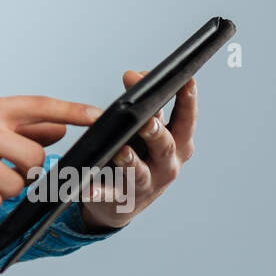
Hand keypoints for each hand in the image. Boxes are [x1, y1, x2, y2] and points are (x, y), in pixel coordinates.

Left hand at [77, 70, 197, 231]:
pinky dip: (98, 191)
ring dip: (130, 161)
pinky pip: (108, 194)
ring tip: (120, 152)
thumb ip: (145, 103)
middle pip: (164, 146)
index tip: (185, 81)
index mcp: (178, 144)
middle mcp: (167, 164)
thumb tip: (135, 74)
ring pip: (139, 172)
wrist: (129, 201)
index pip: (186, 119)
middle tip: (147, 122)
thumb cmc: (141, 152)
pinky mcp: (120, 198)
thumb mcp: (148, 129)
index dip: (187, 100)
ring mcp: (145, 183)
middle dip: (156, 132)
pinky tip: (88, 187)